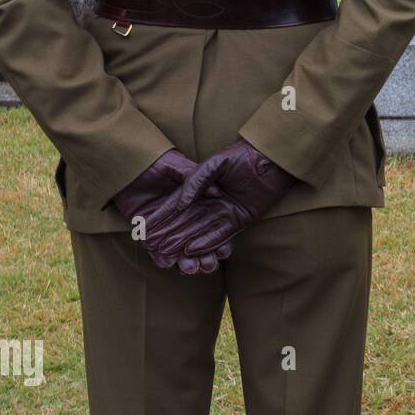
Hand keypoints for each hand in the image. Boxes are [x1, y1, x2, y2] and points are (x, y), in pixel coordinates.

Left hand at [111, 149, 231, 273]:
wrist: (122, 165)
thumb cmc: (151, 161)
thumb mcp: (174, 165)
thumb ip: (194, 178)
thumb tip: (217, 192)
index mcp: (195, 201)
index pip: (212, 224)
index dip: (219, 239)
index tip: (224, 251)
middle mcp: (182, 216)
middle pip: (198, 241)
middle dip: (205, 257)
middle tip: (208, 265)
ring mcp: (165, 226)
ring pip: (179, 250)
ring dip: (185, 261)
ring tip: (189, 267)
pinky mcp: (147, 231)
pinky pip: (156, 249)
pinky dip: (161, 257)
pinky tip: (166, 262)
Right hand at [167, 139, 296, 255]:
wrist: (270, 158)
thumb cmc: (241, 155)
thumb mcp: (214, 164)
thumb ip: (195, 181)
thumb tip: (181, 204)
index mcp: (200, 189)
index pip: (175, 208)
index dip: (160, 220)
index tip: (143, 232)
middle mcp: (210, 203)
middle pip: (186, 223)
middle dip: (170, 238)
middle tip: (155, 251)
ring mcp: (225, 212)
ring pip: (202, 232)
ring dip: (187, 246)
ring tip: (174, 258)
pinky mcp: (241, 219)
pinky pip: (221, 234)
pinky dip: (208, 243)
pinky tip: (193, 252)